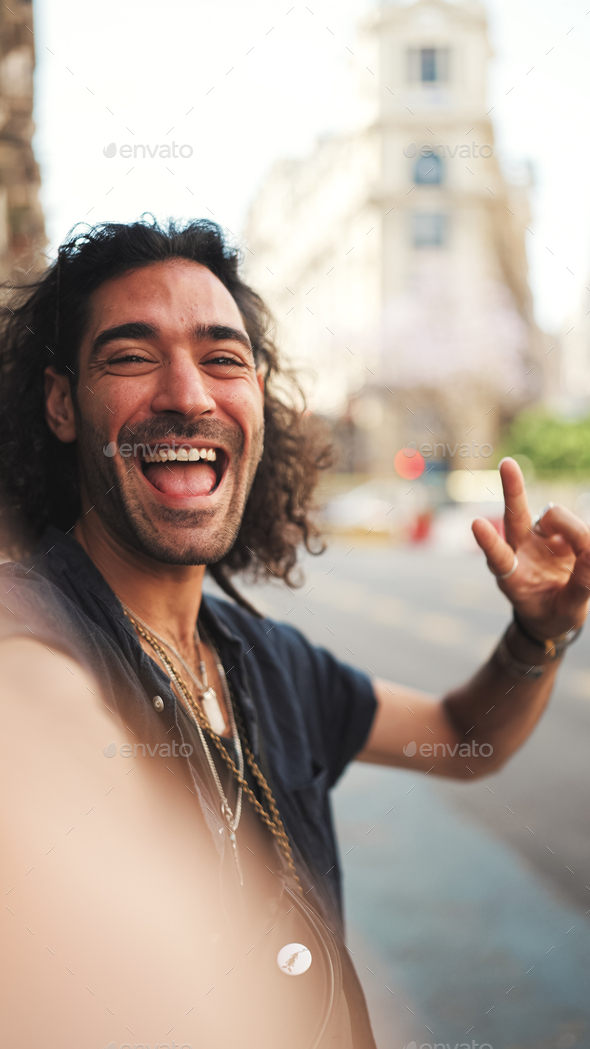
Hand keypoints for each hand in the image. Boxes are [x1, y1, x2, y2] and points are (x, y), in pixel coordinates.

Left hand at [471, 457, 589, 639]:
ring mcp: (537, 537)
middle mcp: (519, 550)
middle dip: (512, 489)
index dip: (489, 541)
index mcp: (512, 577)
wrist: (553, 611)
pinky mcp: (556, 530)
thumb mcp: (567, 611)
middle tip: (507, 464)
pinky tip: (584, 549)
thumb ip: (580, 586)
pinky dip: (582, 534)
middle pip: (514, 515)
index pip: (499, 557)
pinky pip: (573, 523)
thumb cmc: (553, 613)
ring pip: (555, 517)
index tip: (476, 524)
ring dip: (573, 530)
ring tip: (584, 555)